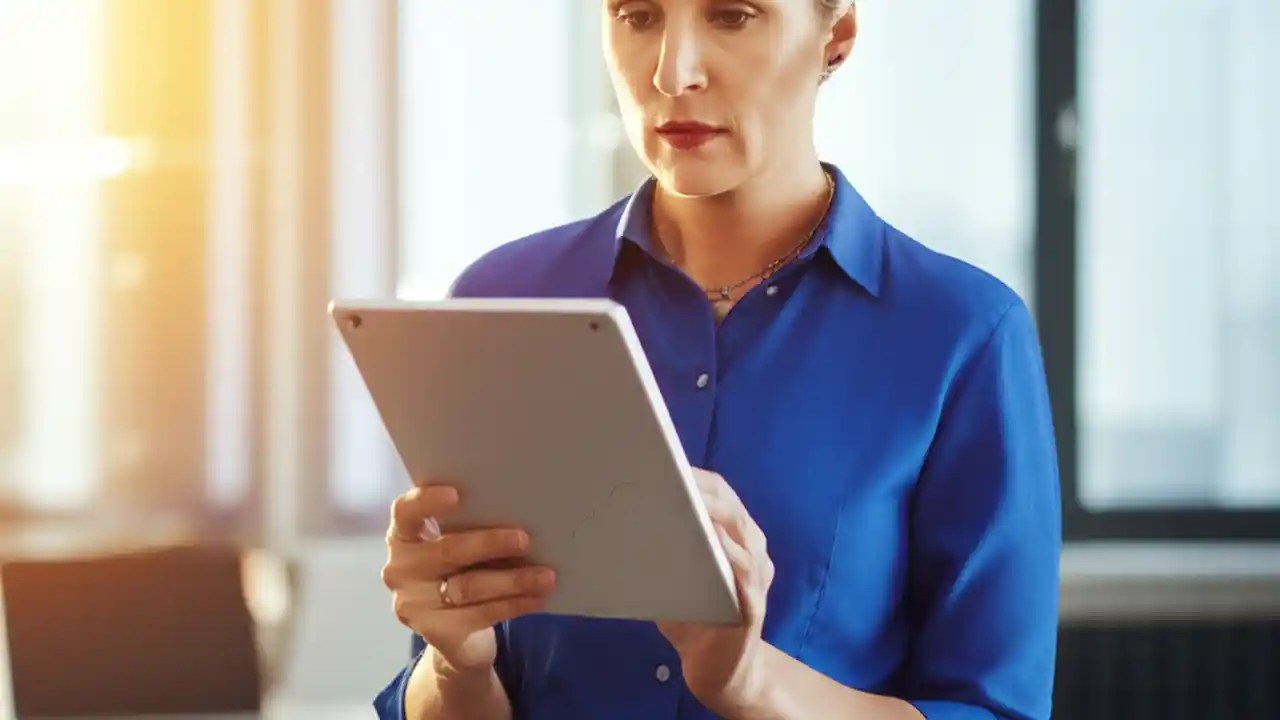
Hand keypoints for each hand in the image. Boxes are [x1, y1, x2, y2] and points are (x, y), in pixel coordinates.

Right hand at [380, 483, 556, 673]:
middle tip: (525, 539)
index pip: (405, 512)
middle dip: (489, 544)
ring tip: (547, 576)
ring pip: (469, 587)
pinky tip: (538, 599)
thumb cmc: (460, 571)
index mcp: (403, 537)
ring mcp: (413, 604)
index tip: (456, 494)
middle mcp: (400, 569)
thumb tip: (520, 510)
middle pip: (447, 551)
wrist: (452, 633)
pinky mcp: (435, 632)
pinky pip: (481, 614)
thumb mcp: (456, 546)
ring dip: (513, 580)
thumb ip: (470, 527)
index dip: (426, 501)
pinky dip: (515, 604)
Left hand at [657, 469, 774, 716]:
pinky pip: (745, 571)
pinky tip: (710, 538)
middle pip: (730, 506)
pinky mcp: (753, 605)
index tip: (664, 458)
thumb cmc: (691, 619)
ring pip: (739, 533)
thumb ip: (657, 548)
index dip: (695, 476)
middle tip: (670, 472)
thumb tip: (613, 518)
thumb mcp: (671, 576)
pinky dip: (728, 553)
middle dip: (701, 488)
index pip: (718, 494)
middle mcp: (751, 550)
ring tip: (687, 498)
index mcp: (733, 538)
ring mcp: (757, 576)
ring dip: (713, 513)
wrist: (718, 672)